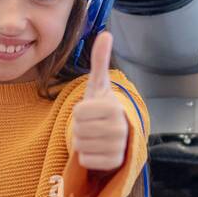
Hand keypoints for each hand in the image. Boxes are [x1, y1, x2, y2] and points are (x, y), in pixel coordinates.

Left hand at [70, 31, 129, 171]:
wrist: (117, 133)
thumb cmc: (102, 107)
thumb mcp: (98, 85)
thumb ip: (100, 60)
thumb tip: (106, 33)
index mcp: (113, 107)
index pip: (78, 112)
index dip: (79, 112)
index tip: (91, 111)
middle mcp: (119, 127)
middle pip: (78, 130)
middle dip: (80, 128)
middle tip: (92, 125)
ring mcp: (118, 147)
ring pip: (81, 146)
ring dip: (83, 142)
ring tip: (94, 136)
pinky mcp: (114, 163)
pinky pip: (86, 160)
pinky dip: (87, 157)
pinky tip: (98, 149)